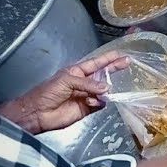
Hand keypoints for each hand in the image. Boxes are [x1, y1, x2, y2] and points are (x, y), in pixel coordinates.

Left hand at [0, 52, 128, 133]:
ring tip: (104, 92)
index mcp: (76, 72)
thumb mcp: (66, 81)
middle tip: (127, 63)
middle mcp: (84, 83)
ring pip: (104, 91)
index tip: (121, 54)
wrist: (38, 113)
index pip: (96, 63)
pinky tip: (91, 102)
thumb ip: (87, 83)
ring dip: (105, 91)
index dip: (108, 58)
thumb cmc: (47, 92)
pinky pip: (101, 103)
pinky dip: (99, 102)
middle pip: (103, 75)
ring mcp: (87, 95)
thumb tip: (106, 88)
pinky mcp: (88, 108)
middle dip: (114, 69)